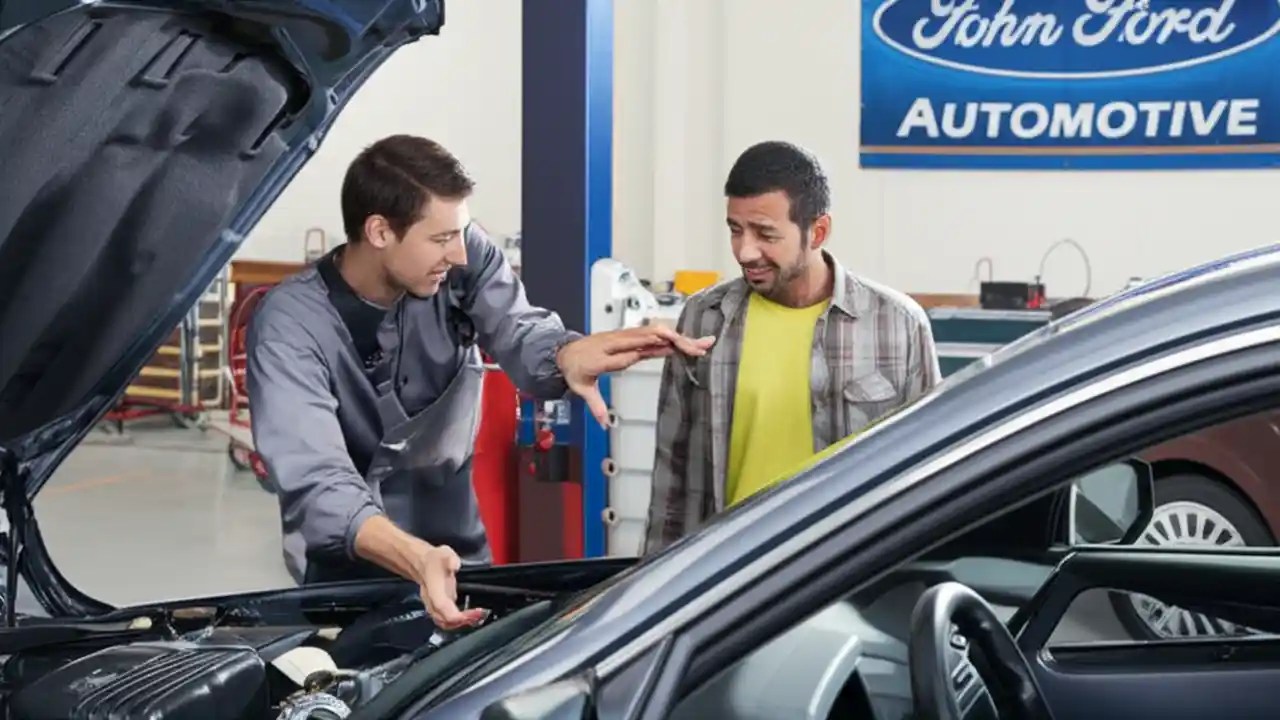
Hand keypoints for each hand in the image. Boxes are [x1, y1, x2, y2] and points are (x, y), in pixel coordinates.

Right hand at [413, 543, 487, 628]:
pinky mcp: (438, 609)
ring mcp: (434, 607)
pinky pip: (446, 621)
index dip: (457, 615)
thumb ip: (450, 559)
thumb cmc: (434, 559)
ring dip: (460, 624)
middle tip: (479, 614)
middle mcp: (432, 601)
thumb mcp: (444, 553)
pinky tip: (469, 616)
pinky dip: (457, 622)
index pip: (442, 607)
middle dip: (462, 621)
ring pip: (444, 623)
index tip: (474, 612)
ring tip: (476, 616)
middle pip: (444, 620)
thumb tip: (455, 565)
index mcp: (433, 589)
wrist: (422, 563)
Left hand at [557, 325, 714, 426]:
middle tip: (693, 348)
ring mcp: (623, 337)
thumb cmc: (575, 369)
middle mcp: (615, 343)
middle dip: (670, 340)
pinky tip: (687, 341)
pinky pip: (651, 334)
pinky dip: (670, 336)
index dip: (641, 352)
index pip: (625, 354)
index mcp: (601, 357)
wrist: (565, 351)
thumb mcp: (581, 388)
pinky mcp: (629, 337)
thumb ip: (595, 405)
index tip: (665, 350)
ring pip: (652, 333)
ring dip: (677, 338)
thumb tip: (604, 424)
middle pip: (645, 338)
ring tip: (700, 344)